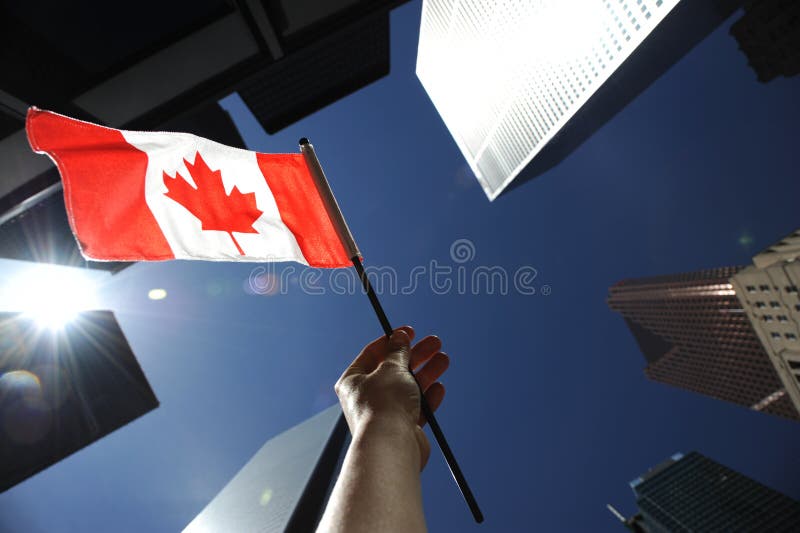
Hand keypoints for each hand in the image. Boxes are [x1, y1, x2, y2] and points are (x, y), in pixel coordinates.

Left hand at [335, 326, 448, 469]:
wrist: (390, 446)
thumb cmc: (383, 405)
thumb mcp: (391, 368)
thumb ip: (398, 352)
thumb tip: (400, 337)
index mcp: (353, 380)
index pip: (373, 353)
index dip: (393, 340)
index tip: (410, 331)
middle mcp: (366, 397)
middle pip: (394, 370)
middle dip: (416, 355)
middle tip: (434, 343)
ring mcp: (385, 413)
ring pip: (408, 388)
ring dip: (426, 373)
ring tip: (443, 359)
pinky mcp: (401, 429)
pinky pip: (416, 409)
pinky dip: (428, 398)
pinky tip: (439, 387)